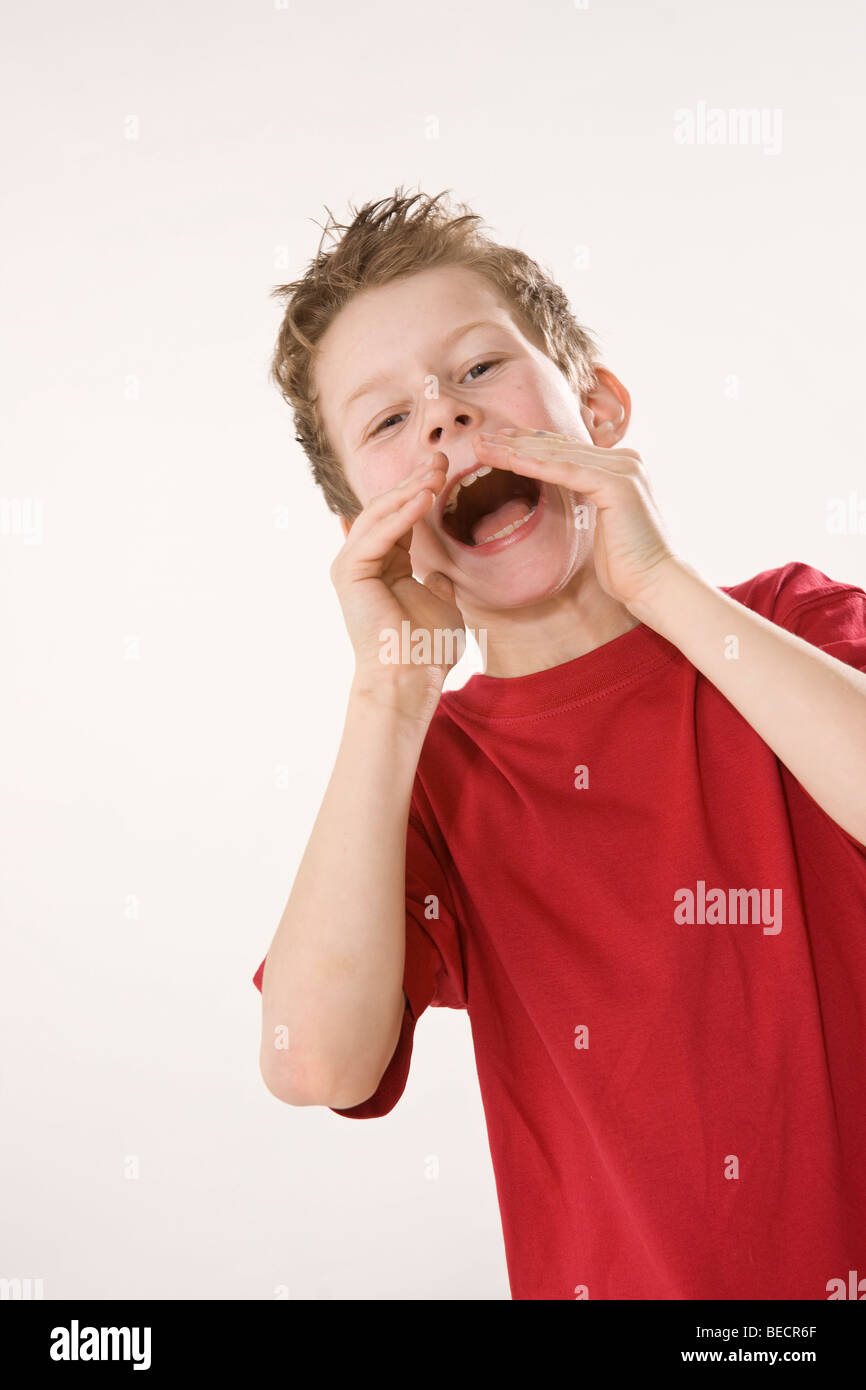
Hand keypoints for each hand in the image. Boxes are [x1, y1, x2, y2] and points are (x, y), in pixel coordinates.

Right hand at [330, 453, 464, 717]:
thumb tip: (441, 574)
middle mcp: (362, 561)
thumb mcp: (441, 606)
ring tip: (437, 470)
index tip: (447, 468)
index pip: (402, 517)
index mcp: (384, 566)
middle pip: (388, 509)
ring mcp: (352, 565)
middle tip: (442, 457)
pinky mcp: (349, 571)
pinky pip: (379, 534)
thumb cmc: (425, 651)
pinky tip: (426, 497)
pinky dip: (402, 515)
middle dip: (415, 481)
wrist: (409, 679)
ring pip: (380, 516)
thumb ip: (437, 584)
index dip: (422, 491)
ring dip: (409, 490)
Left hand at [473, 429, 678, 610]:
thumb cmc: (626, 564)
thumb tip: (560, 496)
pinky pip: (566, 471)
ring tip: (482, 446)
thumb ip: (584, 500)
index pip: (566, 449)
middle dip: (516, 441)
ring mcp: (622, 469)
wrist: (655, 583)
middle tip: (480, 438)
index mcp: (619, 467)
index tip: (497, 441)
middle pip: (558, 446)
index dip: (529, 443)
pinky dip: (534, 465)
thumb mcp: (598, 524)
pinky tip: (508, 460)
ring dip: (515, 449)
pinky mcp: (617, 484)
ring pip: (557, 455)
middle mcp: (624, 460)